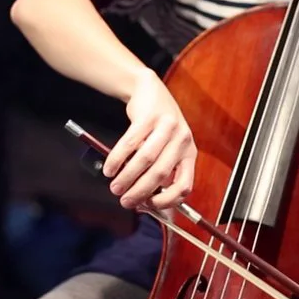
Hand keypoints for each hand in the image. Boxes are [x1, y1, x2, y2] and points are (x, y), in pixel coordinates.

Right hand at [101, 68, 196, 211]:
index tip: (149, 207)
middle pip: (161, 173)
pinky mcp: (148, 117)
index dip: (167, 201)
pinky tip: (110, 168)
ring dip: (128, 177)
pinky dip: (118, 158)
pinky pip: (131, 142)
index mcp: (189, 152)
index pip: (185, 184)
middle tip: (125, 201)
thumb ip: (160, 170)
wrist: (149, 91)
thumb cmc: (157, 126)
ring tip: (115, 186)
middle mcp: (182, 140)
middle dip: (140, 191)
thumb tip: (143, 201)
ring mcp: (166, 126)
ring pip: (146, 159)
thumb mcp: (167, 147)